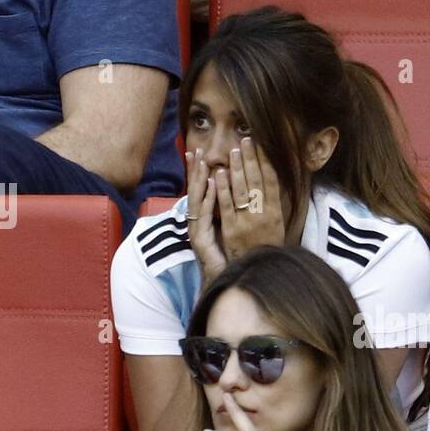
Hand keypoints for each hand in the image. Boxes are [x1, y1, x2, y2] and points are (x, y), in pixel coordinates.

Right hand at [184, 148, 227, 282]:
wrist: (222, 280)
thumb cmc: (228, 257)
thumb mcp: (228, 231)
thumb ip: (227, 213)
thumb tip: (235, 195)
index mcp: (203, 219)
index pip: (200, 191)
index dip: (199, 172)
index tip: (201, 153)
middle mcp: (197, 222)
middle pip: (194, 191)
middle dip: (194, 170)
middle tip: (195, 150)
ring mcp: (196, 230)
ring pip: (196, 200)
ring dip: (198, 179)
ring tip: (201, 161)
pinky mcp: (200, 239)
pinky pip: (204, 215)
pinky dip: (207, 198)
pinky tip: (210, 184)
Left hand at [214, 137, 285, 263]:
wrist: (261, 273)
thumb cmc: (268, 248)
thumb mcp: (277, 225)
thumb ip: (273, 204)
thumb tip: (272, 180)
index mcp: (276, 212)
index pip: (271, 181)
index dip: (266, 161)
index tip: (261, 145)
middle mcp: (263, 215)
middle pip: (257, 181)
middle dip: (251, 159)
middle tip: (246, 139)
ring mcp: (247, 222)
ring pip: (242, 190)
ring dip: (238, 168)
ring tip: (235, 150)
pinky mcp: (232, 230)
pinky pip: (227, 206)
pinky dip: (223, 189)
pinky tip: (220, 173)